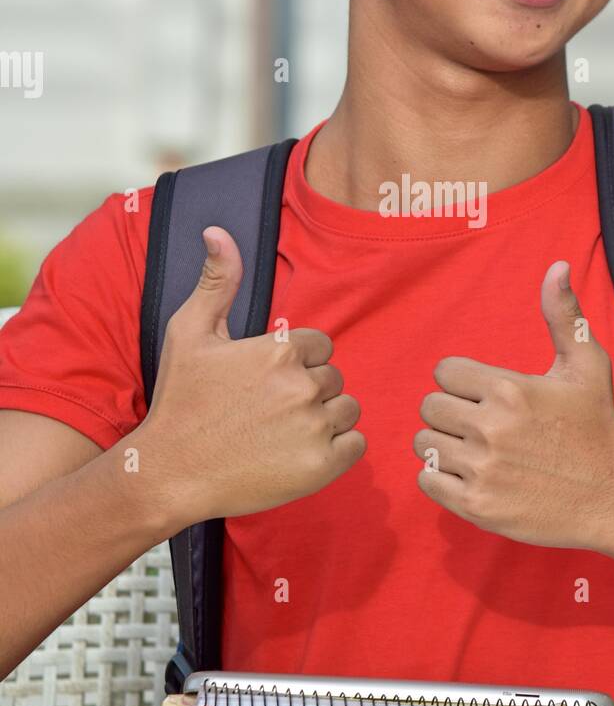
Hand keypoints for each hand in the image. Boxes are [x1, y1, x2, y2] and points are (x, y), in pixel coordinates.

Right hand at [134, 226, 365, 526]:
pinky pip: (355, 445)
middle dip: (309, 390)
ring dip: (326, 419)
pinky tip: (301, 453)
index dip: (297, 362)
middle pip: (333, 377)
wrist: (167, 473)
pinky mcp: (322, 466)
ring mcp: (315, 428)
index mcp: (280, 349)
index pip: (320, 346)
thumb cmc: (180, 401)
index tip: (266, 382)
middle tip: (270, 412)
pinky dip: (337, 450)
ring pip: (347, 410)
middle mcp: (303, 386)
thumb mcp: (189, 332)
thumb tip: (218, 231)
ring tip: (284, 433)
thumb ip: (216, 281)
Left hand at [413, 260, 613, 549]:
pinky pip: (427, 479)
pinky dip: (441, 477)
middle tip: (481, 424)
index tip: (485, 395)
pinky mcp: (476, 506)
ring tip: (475, 449)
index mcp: (509, 389)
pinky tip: (471, 474)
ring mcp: (481, 469)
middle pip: (430, 406)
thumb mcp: (587, 366)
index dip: (462, 382)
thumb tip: (556, 266)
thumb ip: (563, 315)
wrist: (613, 499)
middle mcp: (490, 428)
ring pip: (424, 442)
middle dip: (452, 412)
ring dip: (443, 444)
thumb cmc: (597, 428)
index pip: (444, 372)